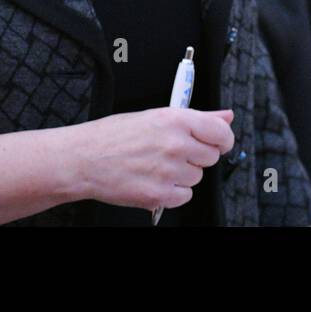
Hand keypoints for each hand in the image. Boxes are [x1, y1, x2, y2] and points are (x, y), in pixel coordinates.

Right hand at [72, 108, 234, 210]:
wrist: (84, 158)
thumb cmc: (114, 135)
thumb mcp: (156, 115)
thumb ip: (197, 117)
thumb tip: (226, 116)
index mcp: (175, 120)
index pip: (220, 132)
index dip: (222, 139)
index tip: (218, 142)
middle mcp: (175, 144)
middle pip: (210, 157)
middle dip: (196, 156)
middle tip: (172, 151)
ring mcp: (168, 172)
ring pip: (197, 177)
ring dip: (182, 174)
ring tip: (157, 164)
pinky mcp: (160, 195)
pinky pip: (184, 196)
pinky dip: (172, 192)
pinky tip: (153, 179)